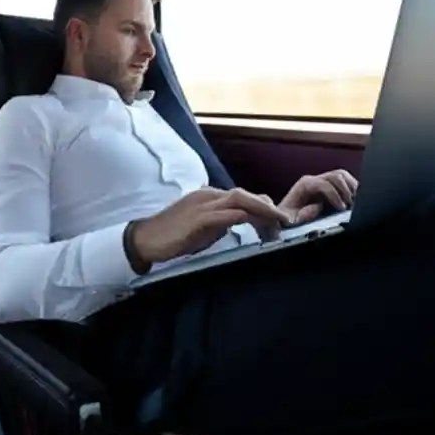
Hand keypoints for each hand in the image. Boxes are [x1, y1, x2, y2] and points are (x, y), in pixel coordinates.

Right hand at [129, 188, 292, 268]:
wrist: (145, 239)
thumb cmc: (173, 236)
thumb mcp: (203, 228)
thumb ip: (221, 223)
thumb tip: (241, 224)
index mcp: (211, 196)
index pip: (244, 197)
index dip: (265, 208)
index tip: (280, 223)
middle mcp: (209, 195)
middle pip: (246, 195)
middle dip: (270, 208)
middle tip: (288, 223)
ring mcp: (203, 204)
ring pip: (240, 199)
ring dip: (263, 210)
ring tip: (280, 223)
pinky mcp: (198, 218)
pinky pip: (226, 214)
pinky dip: (245, 217)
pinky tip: (258, 225)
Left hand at [278, 170, 358, 225]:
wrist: (286, 218)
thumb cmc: (288, 219)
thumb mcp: (288, 220)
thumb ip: (296, 216)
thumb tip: (311, 209)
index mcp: (305, 185)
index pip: (324, 184)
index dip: (335, 195)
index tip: (342, 209)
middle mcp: (314, 179)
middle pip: (336, 175)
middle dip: (345, 190)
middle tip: (351, 206)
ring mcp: (322, 181)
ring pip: (342, 175)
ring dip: (351, 188)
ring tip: (354, 203)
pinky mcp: (329, 186)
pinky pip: (345, 181)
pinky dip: (352, 189)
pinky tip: (354, 201)